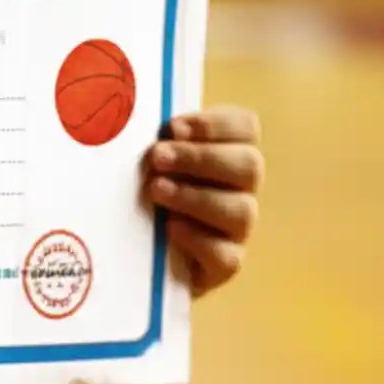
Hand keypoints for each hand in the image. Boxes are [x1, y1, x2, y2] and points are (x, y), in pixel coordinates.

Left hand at [140, 106, 261, 297]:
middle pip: (249, 165)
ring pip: (241, 210)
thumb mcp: (145, 164)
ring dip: (194, 197)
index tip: (173, 128)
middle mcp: (240, 189)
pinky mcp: (225, 264)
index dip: (214, 124)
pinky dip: (196, 238)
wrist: (134, 255)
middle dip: (200, 158)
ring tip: (156, 192)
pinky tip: (168, 229)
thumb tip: (135, 118)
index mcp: (227, 153)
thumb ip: (154, 141)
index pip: (245, 127)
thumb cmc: (141, 195)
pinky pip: (225, 255)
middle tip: (158, 158)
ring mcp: (236, 229)